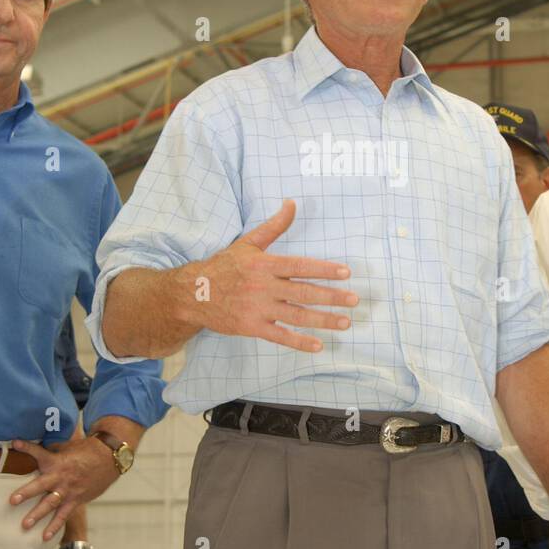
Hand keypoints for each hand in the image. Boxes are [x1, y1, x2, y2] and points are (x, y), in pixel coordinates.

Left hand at [8, 433, 116, 538]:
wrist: (109, 458)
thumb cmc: (87, 450)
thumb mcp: (69, 446)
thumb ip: (52, 450)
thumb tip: (37, 447)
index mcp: (57, 461)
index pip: (40, 453)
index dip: (27, 447)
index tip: (15, 443)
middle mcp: (61, 477)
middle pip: (41, 485)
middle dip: (26, 493)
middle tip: (13, 500)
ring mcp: (68, 491)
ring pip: (51, 504)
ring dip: (38, 514)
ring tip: (25, 525)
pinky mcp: (76, 500)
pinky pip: (63, 516)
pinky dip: (54, 527)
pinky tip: (44, 537)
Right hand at [196, 199, 358, 352]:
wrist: (193, 293)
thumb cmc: (224, 266)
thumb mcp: (248, 243)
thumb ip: (274, 226)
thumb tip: (292, 203)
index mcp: (264, 264)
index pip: (300, 266)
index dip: (324, 269)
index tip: (346, 272)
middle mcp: (263, 287)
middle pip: (303, 292)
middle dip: (331, 297)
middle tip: (354, 300)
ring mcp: (258, 309)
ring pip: (296, 316)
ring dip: (322, 320)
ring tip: (345, 322)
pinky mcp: (252, 327)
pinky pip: (280, 336)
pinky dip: (299, 342)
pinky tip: (318, 345)